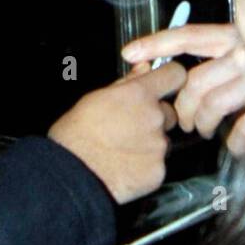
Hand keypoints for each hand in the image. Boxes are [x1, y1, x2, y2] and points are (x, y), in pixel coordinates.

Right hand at [47, 61, 184, 203]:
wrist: (70, 176)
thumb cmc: (75, 137)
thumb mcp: (95, 98)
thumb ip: (127, 81)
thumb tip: (144, 68)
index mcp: (139, 94)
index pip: (175, 75)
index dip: (170, 78)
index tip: (165, 83)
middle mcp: (154, 117)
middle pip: (169, 112)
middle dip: (156, 117)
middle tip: (131, 127)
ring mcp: (158, 146)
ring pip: (163, 140)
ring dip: (150, 142)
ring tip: (123, 149)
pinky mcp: (158, 171)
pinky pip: (158, 164)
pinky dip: (146, 165)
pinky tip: (126, 166)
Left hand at [120, 24, 244, 155]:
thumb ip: (221, 43)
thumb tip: (176, 52)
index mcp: (237, 34)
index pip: (190, 37)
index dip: (158, 43)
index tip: (129, 52)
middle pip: (195, 81)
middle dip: (181, 106)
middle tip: (182, 119)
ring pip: (212, 105)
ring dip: (203, 123)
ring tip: (204, 130)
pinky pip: (241, 130)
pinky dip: (237, 140)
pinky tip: (236, 144)